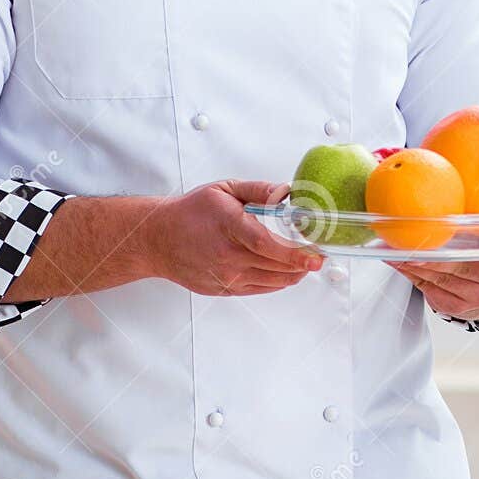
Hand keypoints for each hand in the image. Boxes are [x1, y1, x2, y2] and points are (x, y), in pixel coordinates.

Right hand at [149, 180, 321, 295]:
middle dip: (304, 263)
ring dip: (294, 273)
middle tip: (320, 256)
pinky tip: (286, 271)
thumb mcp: (224, 190)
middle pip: (276, 265)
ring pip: (273, 280)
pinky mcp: (225, 289)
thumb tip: (287, 193)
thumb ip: (258, 190)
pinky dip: (279, 281)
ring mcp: (226, 276)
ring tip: (306, 263)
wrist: (158, 240)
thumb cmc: (191, 212)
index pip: (266, 244)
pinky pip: (261, 289)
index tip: (315, 255)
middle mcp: (227, 255)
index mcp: (228, 226)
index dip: (295, 253)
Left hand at [388, 253, 478, 321]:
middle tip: (410, 246)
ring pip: (439, 278)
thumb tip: (463, 213)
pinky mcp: (455, 307)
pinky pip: (428, 288)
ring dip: (413, 264)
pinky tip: (400, 263)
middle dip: (431, 257)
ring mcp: (476, 298)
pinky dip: (411, 274)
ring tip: (393, 250)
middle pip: (460, 267)